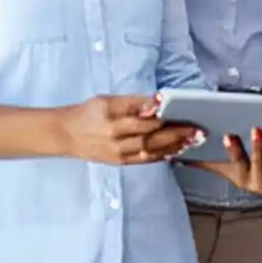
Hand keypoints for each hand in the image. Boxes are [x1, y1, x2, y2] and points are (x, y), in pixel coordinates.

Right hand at [59, 95, 202, 164]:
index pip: (143, 121)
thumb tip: (157, 102)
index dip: (164, 119)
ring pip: (150, 152)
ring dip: (172, 147)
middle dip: (175, 135)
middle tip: (195, 130)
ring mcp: (118, 154)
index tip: (182, 113)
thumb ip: (132, 102)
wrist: (66, 135)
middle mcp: (116, 141)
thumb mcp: (107, 100)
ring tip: (191, 141)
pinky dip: (161, 156)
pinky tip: (175, 151)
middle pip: (150, 139)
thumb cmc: (88, 113)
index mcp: (112, 122)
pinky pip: (144, 160)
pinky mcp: (119, 162)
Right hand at [194, 120, 261, 194]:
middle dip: (259, 146)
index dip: (233, 151)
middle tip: (258, 129)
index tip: (228, 135)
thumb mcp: (231, 166)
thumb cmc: (255, 168)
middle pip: (261, 163)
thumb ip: (206, 160)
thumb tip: (179, 155)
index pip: (237, 164)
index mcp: (245, 179)